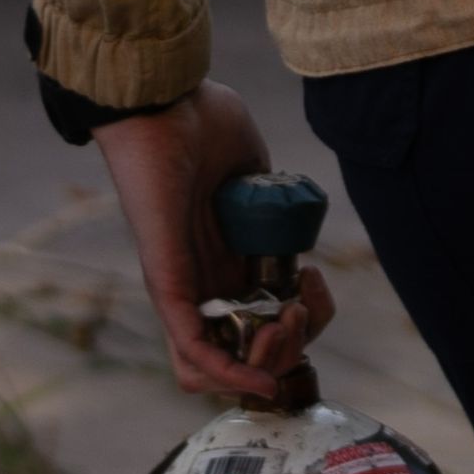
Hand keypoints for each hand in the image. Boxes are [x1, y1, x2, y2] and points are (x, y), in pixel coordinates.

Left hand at [98, 83, 329, 406]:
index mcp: (223, 258)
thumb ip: (271, 197)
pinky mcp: (166, 284)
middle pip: (246, 352)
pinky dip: (229, 373)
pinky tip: (262, 376)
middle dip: (292, 346)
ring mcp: (181, 286)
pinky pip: (193, 350)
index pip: (259, 319)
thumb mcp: (252, 166)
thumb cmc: (199, 119)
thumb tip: (293, 213)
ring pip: (218, 366)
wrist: (163, 98)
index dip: (298, 318)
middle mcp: (201, 281)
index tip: (310, 280)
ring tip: (287, 322)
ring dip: (268, 361)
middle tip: (301, 305)